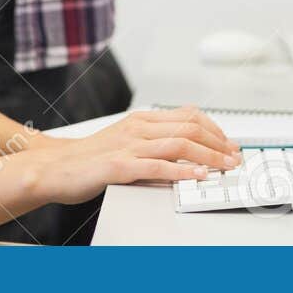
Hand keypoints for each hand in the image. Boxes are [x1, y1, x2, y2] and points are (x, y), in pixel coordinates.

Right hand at [24, 106, 241, 204]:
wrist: (56, 167)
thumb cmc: (91, 158)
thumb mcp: (127, 140)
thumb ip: (154, 140)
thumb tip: (187, 147)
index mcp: (142, 119)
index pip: (189, 116)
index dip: (215, 129)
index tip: (229, 143)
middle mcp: (138, 128)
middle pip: (190, 128)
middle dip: (219, 143)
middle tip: (236, 157)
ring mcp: (129, 146)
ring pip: (179, 145)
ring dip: (209, 156)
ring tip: (226, 166)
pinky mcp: (120, 166)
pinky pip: (157, 167)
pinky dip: (182, 171)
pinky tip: (197, 176)